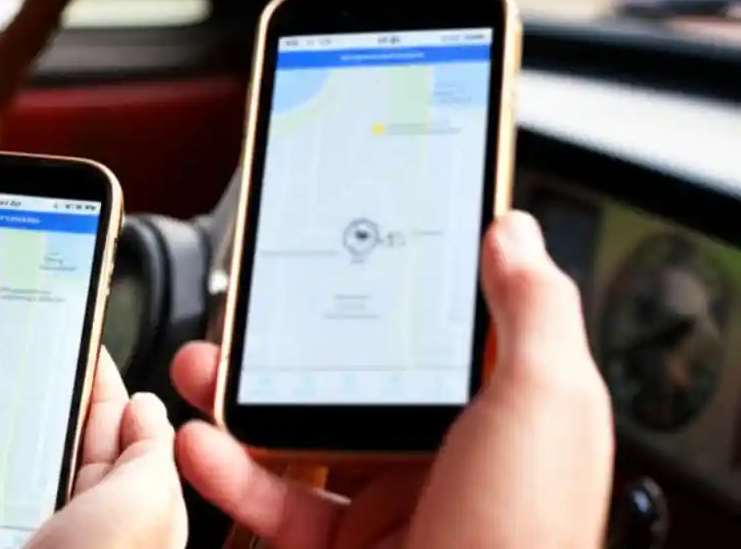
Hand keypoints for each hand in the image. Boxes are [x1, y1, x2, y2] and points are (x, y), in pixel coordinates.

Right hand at [171, 211, 613, 548]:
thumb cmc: (525, 540)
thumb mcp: (547, 405)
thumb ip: (532, 308)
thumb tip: (511, 230)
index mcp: (503, 408)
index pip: (446, 322)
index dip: (402, 276)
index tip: (356, 233)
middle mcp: (447, 449)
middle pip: (357, 368)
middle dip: (294, 334)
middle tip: (252, 304)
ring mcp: (390, 497)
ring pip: (303, 427)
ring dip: (242, 396)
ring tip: (202, 367)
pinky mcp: (342, 540)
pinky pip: (274, 496)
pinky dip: (228, 471)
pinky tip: (202, 445)